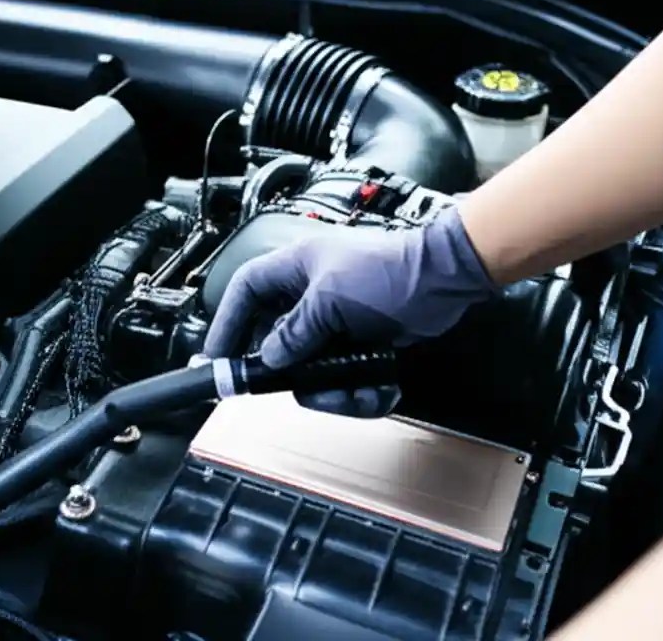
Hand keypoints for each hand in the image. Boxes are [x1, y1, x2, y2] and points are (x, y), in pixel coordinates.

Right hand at [203, 205, 497, 367]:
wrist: (445, 279)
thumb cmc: (391, 271)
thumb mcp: (331, 300)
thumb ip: (295, 332)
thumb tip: (270, 358)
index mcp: (295, 270)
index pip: (245, 294)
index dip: (227, 324)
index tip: (218, 357)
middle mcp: (310, 296)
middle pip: (277, 344)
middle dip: (293, 375)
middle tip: (303, 389)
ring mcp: (335, 322)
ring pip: (311, 370)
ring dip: (334, 392)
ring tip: (359, 392)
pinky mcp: (359, 343)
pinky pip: (343, 378)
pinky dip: (361, 391)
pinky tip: (381, 389)